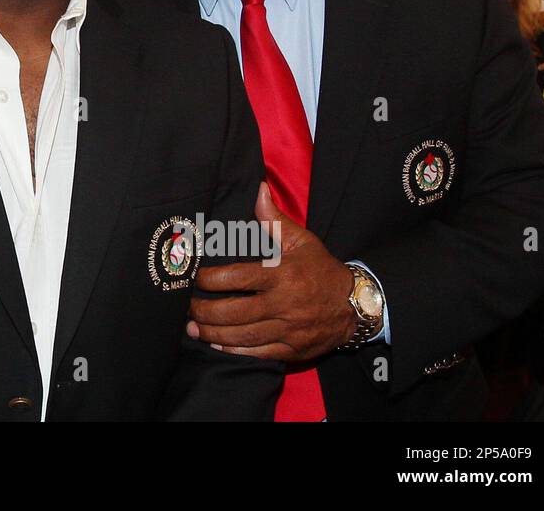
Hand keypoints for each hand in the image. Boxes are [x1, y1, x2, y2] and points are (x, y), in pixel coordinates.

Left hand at [185, 183, 357, 360]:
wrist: (356, 305)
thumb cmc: (322, 269)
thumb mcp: (302, 241)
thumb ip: (275, 219)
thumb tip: (259, 190)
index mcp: (281, 275)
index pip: (237, 278)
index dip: (210, 280)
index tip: (194, 278)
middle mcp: (283, 304)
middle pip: (234, 312)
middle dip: (204, 311)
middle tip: (187, 306)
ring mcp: (288, 330)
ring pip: (242, 336)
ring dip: (213, 334)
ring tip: (193, 328)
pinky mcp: (292, 350)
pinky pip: (257, 354)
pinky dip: (234, 351)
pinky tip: (217, 345)